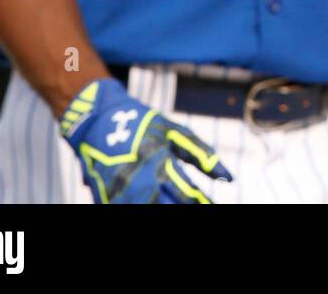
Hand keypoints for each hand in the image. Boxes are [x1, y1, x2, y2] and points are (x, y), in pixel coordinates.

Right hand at [59, 78, 232, 202]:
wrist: (99, 120)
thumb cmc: (144, 125)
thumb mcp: (174, 132)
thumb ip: (201, 154)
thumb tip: (228, 178)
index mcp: (160, 161)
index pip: (187, 193)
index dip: (202, 203)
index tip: (213, 205)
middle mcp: (141, 178)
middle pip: (168, 206)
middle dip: (183, 208)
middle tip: (199, 207)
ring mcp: (122, 190)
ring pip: (146, 208)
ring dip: (165, 208)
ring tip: (174, 206)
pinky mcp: (105, 196)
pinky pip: (122, 208)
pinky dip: (138, 207)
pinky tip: (151, 204)